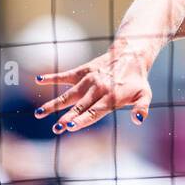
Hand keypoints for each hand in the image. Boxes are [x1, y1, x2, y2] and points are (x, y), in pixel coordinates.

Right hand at [33, 45, 152, 133]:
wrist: (130, 55)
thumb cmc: (137, 81)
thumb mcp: (145, 95)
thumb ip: (142, 108)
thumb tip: (138, 120)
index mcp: (111, 97)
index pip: (95, 111)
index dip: (83, 119)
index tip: (71, 127)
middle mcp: (97, 88)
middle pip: (80, 106)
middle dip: (67, 118)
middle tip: (55, 128)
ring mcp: (88, 79)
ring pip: (69, 94)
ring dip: (54, 105)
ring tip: (39, 114)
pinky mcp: (83, 71)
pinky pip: (65, 75)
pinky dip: (52, 77)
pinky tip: (38, 80)